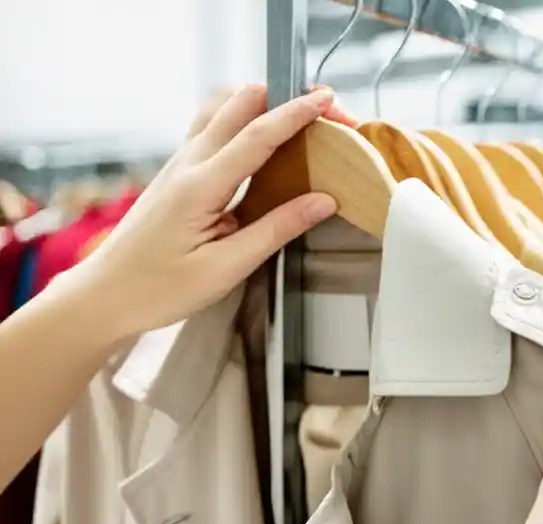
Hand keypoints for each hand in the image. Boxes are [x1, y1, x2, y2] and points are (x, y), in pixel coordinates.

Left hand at [58, 84, 343, 341]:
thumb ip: (276, 229)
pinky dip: (242, 124)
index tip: (326, 99)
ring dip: (259, 106)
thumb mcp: (226, 268)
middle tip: (320, 107)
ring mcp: (178, 167)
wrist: (106, 296)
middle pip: (235, 106)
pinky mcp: (177, 176)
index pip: (256, 136)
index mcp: (199, 187)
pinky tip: (262, 143)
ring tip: (296, 118)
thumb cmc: (159, 289)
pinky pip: (212, 133)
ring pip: (221, 113)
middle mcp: (187, 166)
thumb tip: (323, 201)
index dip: (295, 114)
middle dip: (280, 97)